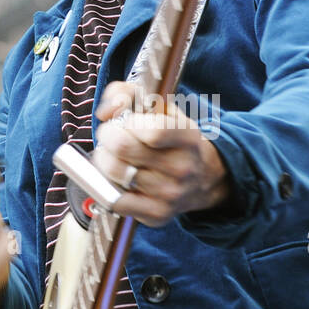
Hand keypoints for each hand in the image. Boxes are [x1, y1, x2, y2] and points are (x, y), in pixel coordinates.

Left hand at [93, 83, 230, 227]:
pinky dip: (107, 186)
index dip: (127, 121)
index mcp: (187, 137)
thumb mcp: (160, 106)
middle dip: (107, 136)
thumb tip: (106, 111)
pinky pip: (115, 200)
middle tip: (111, 135)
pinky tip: (117, 177)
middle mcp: (182, 168)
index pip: (152, 131)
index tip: (125, 120)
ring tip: (113, 155)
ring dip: (104, 160)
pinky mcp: (156, 215)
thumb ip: (127, 93)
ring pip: (114, 173)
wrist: (203, 178)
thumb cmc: (172, 136)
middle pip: (123, 148)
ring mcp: (169, 195)